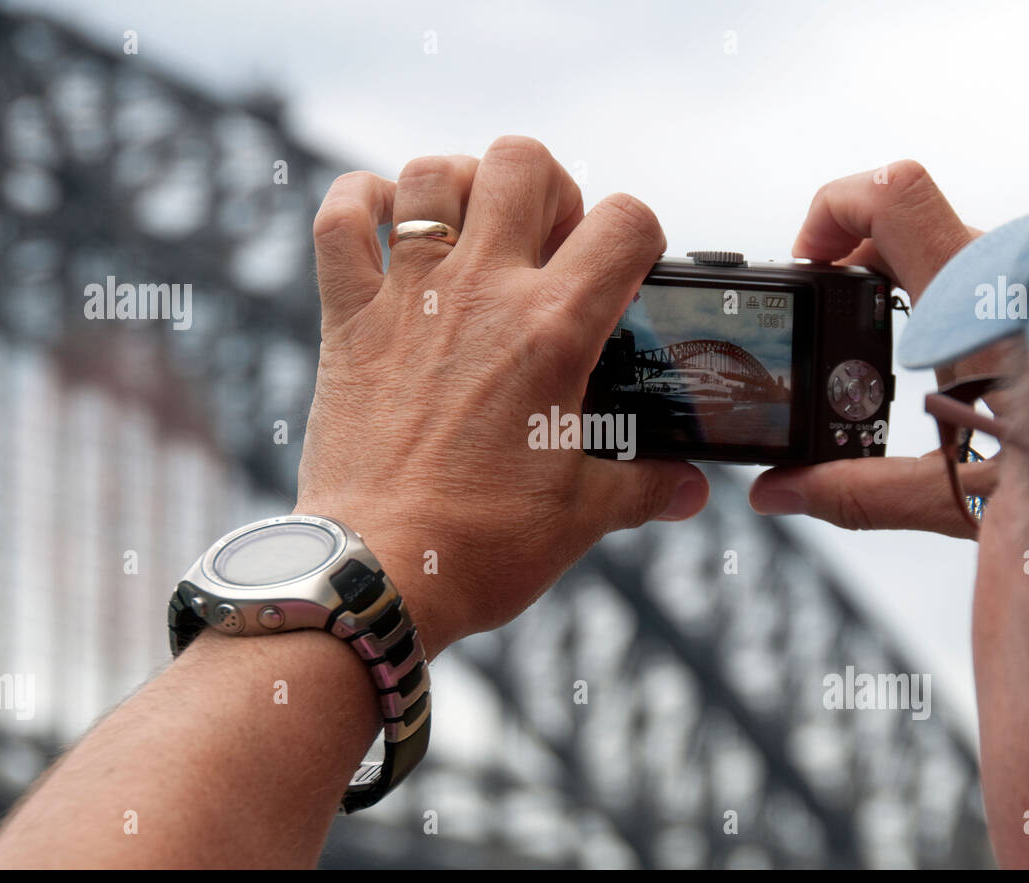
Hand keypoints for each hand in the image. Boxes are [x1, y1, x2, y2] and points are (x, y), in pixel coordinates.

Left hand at [295, 138, 708, 656]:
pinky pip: (339, 222)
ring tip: (474, 232)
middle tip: (549, 248)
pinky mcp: (347, 320)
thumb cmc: (480, 547)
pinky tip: (385, 226)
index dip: (639, 236)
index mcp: (553, 332)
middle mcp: (481, 293)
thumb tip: (690, 488)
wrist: (376, 573)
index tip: (625, 275)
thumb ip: (646, 487)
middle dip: (550, 190)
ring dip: (461, 187)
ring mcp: (408, 299)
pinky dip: (358, 205)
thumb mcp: (582, 516)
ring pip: (432, 174)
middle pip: (523, 162)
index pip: (624, 222)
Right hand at [749, 160, 1004, 538]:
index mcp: (979, 310)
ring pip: (946, 244)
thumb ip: (861, 495)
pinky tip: (948, 363)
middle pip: (906, 219)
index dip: (830, 213)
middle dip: (854, 266)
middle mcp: (1012, 276)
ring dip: (902, 286)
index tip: (808, 266)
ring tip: (891, 358)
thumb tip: (780, 494)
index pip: (892, 195)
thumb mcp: (964, 499)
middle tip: (838, 329)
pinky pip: (982, 269)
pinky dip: (944, 300)